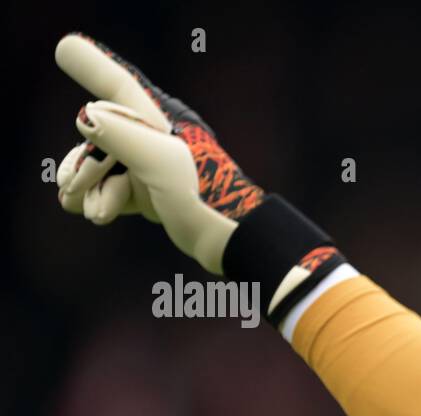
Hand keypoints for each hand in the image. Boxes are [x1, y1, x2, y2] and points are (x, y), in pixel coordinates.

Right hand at [54, 32, 263, 273]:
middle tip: (72, 190)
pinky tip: (95, 214)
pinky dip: (99, 198)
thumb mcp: (162, 165)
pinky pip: (113, 187)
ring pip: (102, 165)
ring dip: (87, 186)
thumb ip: (123, 136)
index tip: (67, 47)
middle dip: (83, 163)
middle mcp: (155, 137)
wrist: (231, 241)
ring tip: (89, 210)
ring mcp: (152, 164)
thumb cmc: (205, 199)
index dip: (92, 66)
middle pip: (100, 136)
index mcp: (161, 120)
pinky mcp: (152, 190)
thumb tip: (85, 116)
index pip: (120, 86)